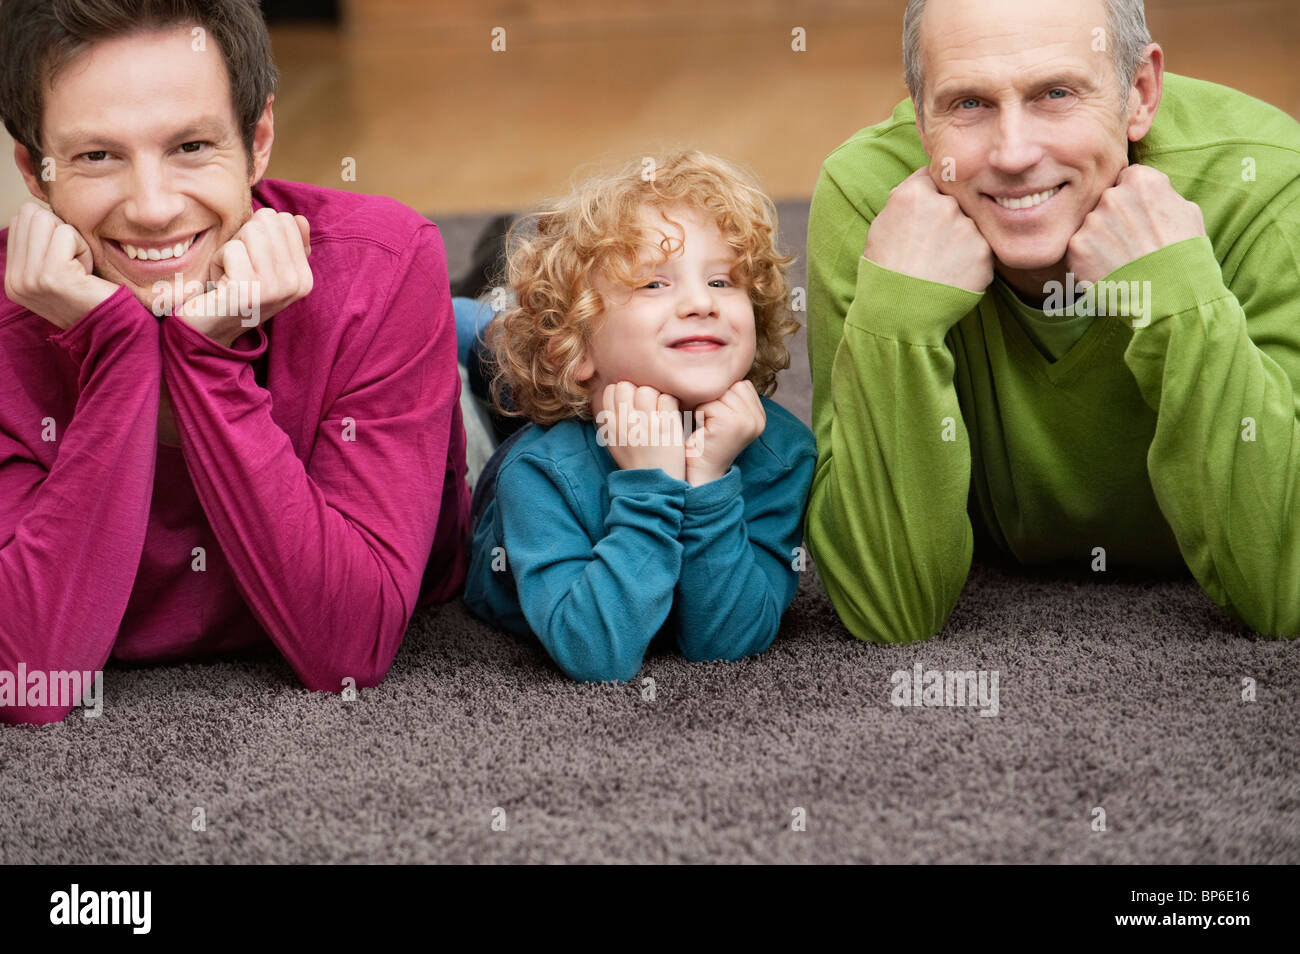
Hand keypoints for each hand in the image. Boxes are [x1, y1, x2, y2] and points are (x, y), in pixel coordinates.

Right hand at [4, 202, 117, 330]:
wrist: (117, 328)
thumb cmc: (97, 293)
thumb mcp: (60, 269)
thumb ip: (42, 242)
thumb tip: (38, 205)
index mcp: (13, 277)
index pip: (22, 219)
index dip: (54, 230)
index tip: (69, 261)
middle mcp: (15, 279)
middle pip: (31, 214)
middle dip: (62, 232)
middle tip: (78, 264)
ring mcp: (29, 278)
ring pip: (46, 219)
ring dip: (73, 240)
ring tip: (82, 269)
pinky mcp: (50, 275)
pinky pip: (65, 234)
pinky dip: (84, 248)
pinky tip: (88, 273)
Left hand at [177, 208, 311, 347]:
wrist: (209, 330)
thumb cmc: (234, 292)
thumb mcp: (267, 268)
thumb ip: (287, 244)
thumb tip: (299, 219)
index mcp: (304, 277)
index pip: (286, 220)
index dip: (259, 234)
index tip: (252, 262)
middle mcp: (295, 283)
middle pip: (267, 221)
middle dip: (244, 238)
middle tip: (238, 268)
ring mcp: (274, 288)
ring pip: (250, 232)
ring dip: (230, 249)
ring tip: (229, 275)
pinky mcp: (249, 290)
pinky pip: (232, 249)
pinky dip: (218, 261)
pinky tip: (220, 284)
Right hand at [594, 382, 686, 481]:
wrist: (654, 487)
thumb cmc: (636, 462)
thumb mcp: (614, 442)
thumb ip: (611, 418)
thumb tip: (613, 391)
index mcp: (610, 426)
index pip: (611, 390)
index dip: (624, 393)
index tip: (632, 405)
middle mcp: (624, 424)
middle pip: (628, 386)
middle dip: (639, 392)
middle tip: (648, 408)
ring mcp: (644, 425)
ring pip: (648, 390)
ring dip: (656, 398)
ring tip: (659, 414)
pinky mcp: (666, 428)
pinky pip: (668, 399)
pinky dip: (672, 406)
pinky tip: (671, 419)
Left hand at [684, 380, 765, 486]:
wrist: (699, 472)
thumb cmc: (703, 441)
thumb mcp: (723, 414)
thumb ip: (729, 395)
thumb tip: (720, 362)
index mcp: (759, 415)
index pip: (740, 384)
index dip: (721, 395)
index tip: (716, 417)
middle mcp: (759, 419)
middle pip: (731, 385)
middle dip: (713, 399)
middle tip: (709, 423)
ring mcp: (748, 421)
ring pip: (719, 392)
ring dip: (705, 406)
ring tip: (706, 426)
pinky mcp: (733, 424)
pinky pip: (709, 403)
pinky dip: (699, 414)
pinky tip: (703, 431)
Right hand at [864, 168, 993, 292]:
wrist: (897, 315)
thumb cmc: (882, 272)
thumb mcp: (880, 227)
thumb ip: (904, 200)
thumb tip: (923, 187)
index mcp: (915, 194)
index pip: (933, 177)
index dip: (930, 194)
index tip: (927, 211)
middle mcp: (945, 205)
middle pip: (954, 202)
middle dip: (946, 219)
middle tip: (930, 246)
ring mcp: (968, 229)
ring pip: (969, 227)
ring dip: (959, 241)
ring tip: (938, 266)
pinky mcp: (985, 254)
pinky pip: (980, 252)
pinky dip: (969, 263)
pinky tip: (950, 277)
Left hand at [1066, 164, 1205, 283]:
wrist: (1171, 297)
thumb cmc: (1185, 255)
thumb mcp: (1187, 212)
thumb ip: (1160, 193)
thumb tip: (1146, 189)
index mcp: (1141, 180)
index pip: (1126, 180)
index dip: (1134, 201)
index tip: (1141, 219)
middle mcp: (1112, 195)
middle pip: (1105, 202)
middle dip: (1115, 219)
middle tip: (1132, 244)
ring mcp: (1091, 222)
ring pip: (1090, 226)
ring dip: (1101, 240)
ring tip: (1122, 260)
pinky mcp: (1076, 247)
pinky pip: (1079, 249)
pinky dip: (1089, 260)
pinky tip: (1108, 271)